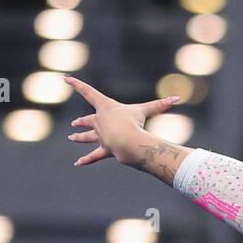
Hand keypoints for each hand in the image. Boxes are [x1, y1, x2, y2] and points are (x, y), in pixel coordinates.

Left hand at [64, 76, 181, 171]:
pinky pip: (94, 156)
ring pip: (88, 137)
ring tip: (72, 137)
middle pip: (88, 120)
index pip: (87, 92)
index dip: (76, 85)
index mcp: (105, 108)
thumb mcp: (146, 111)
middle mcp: (100, 122)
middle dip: (82, 122)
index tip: (65, 79)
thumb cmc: (135, 123)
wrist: (128, 142)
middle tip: (75, 124)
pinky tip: (78, 163)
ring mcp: (101, 137)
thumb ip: (161, 105)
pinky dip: (86, 160)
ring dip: (80, 137)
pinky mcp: (105, 149)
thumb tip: (177, 97)